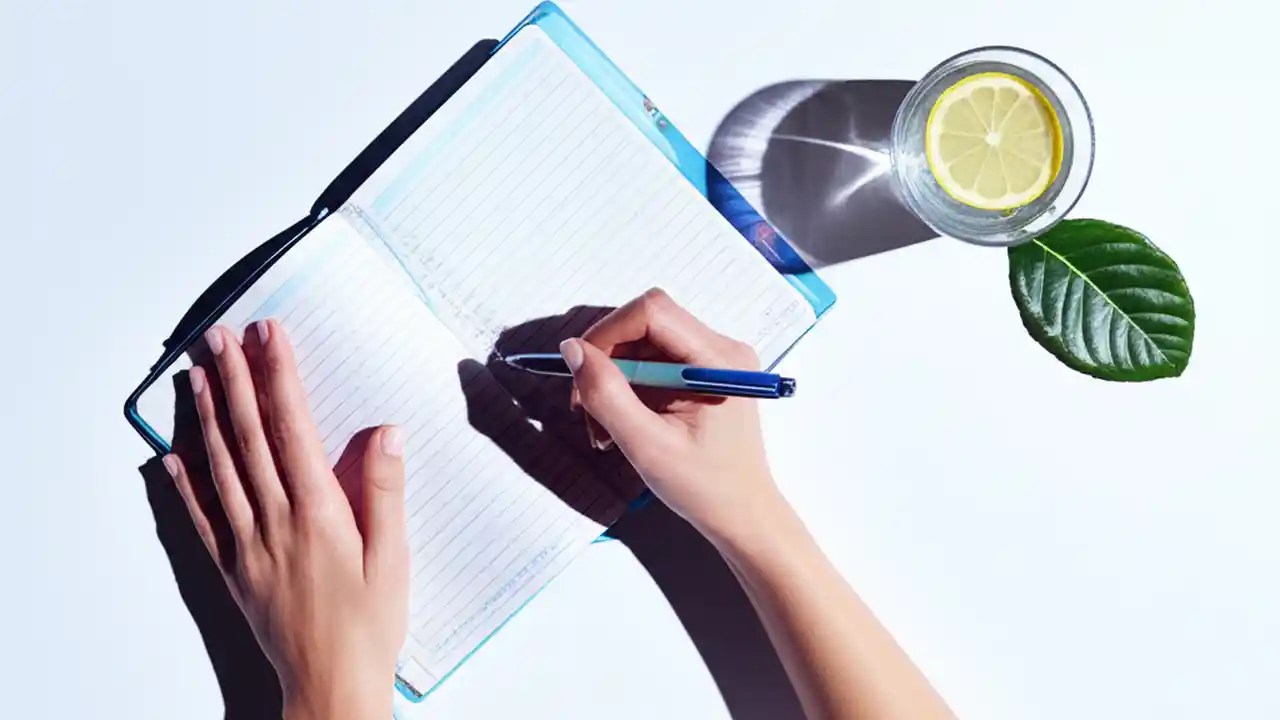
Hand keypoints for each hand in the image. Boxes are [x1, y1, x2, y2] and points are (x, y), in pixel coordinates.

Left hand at [163, 321, 408, 719]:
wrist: (331, 685)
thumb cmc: (371, 625)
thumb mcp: (393, 559)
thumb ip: (385, 494)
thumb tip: (386, 433)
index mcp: (318, 513)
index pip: (293, 428)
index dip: (280, 376)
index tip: (270, 335)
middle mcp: (275, 521)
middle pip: (249, 438)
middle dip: (235, 380)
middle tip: (222, 336)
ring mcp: (249, 544)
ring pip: (222, 468)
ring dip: (208, 417)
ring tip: (197, 374)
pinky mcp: (235, 569)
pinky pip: (203, 518)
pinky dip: (186, 484)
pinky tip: (173, 455)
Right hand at [562, 288, 784, 544]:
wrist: (742, 515)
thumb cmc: (704, 487)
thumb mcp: (647, 445)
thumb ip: (607, 395)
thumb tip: (572, 350)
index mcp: (718, 360)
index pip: (653, 311)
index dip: (607, 332)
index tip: (580, 372)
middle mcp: (720, 349)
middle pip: (645, 325)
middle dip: (605, 362)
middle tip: (585, 409)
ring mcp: (712, 360)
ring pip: (642, 344)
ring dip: (612, 380)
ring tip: (602, 428)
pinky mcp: (702, 374)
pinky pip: (652, 363)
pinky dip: (627, 389)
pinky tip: (620, 425)